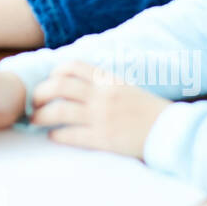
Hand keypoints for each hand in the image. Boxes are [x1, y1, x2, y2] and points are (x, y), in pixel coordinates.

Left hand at [31, 61, 171, 159]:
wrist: (171, 131)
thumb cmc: (148, 111)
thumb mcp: (125, 88)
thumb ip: (103, 84)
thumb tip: (77, 83)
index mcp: (108, 80)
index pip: (73, 67)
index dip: (54, 72)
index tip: (49, 81)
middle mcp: (102, 95)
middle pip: (59, 86)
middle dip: (40, 93)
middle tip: (34, 102)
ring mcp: (101, 116)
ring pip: (59, 110)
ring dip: (41, 116)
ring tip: (35, 121)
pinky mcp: (103, 138)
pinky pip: (70, 134)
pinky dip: (56, 135)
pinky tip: (53, 136)